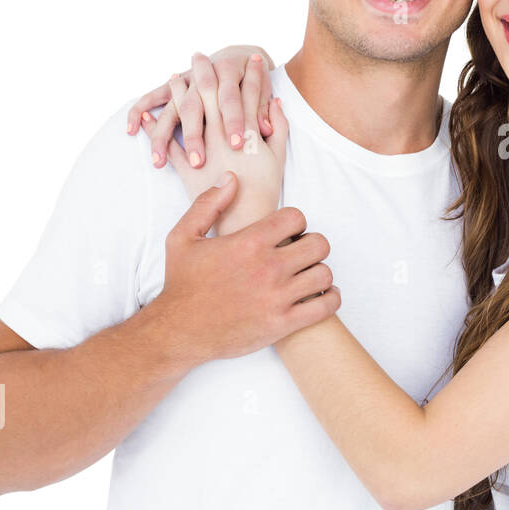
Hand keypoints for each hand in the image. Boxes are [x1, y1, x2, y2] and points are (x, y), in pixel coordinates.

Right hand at [126, 44, 276, 168]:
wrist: (244, 55)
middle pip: (196, 107)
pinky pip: (153, 97)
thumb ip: (264, 110)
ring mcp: (187, 82)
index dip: (234, 119)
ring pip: (173, 108)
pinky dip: (139, 109)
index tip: (237, 144)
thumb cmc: (257, 79)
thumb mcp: (265, 90)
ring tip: (158, 161)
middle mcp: (205, 76)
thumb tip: (266, 130)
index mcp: (230, 72)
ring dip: (164, 134)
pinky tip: (132, 129)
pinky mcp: (174, 86)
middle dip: (195, 135)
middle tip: (198, 161)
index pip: (231, 99)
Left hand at [137, 56, 288, 235]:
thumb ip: (279, 126)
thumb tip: (276, 103)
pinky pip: (167, 144)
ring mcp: (203, 149)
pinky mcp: (187, 168)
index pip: (249, 93)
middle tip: (201, 56)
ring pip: (187, 112)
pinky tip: (145, 115)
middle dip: (207, 72)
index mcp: (248, 131)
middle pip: (212, 94)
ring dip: (179, 92)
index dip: (253, 74)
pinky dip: (154, 129)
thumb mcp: (279, 156)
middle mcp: (222, 135)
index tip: (253, 58)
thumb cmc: (265, 187)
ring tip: (175, 76)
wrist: (245, 218)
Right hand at [153, 174, 340, 365]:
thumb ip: (208, 204)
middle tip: (300, 253)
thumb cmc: (182, 283)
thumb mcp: (183, 237)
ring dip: (319, 272)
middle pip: (319, 244)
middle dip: (312, 245)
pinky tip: (317, 296)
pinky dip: (329, 298)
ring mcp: (278, 297)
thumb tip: (232, 179)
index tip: (287, 232)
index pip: (297, 217)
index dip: (295, 222)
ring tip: (306, 275)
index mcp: (249, 243)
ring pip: (325, 274)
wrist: (179, 331)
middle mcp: (268, 267)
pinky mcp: (283, 323)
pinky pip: (326, 306)